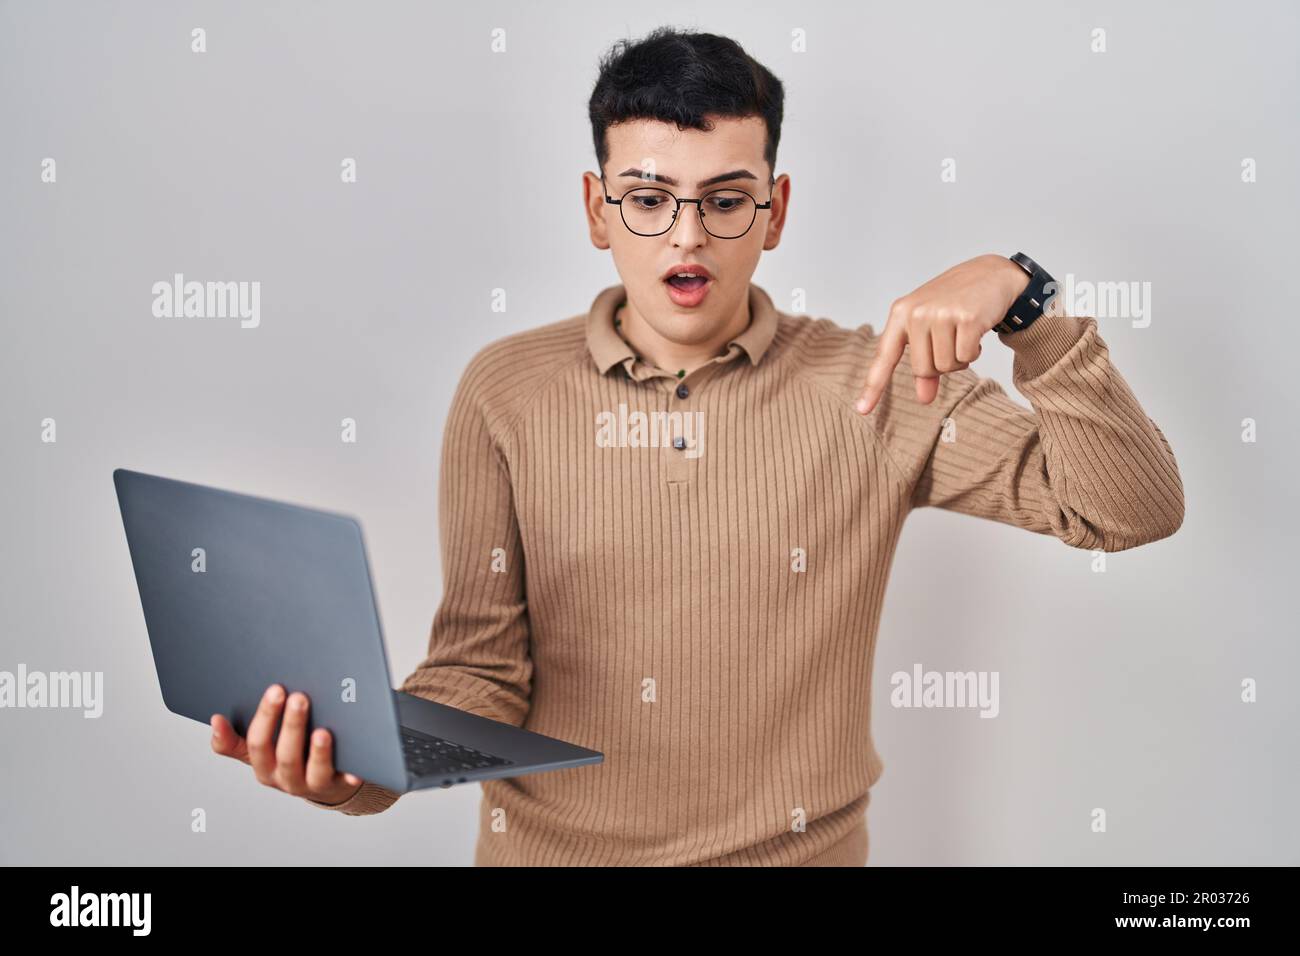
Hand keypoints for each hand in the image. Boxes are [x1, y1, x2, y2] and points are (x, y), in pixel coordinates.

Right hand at [210, 684, 363, 806]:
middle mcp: (285, 778)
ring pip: (313, 771)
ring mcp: (313, 784)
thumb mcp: (260, 748)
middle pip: (285, 754)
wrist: (323, 781)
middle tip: (299, 696)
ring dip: (318, 752)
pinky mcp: (340, 785)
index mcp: (263, 766)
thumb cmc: (287, 754)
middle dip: (291, 725)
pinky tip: (356, 766)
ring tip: (322, 731)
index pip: (257, 744)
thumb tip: (215, 719)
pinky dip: (351, 774)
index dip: (265, 717)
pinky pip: (346, 781)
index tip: (274, 689)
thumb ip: (235, 738)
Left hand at [855, 254, 1028, 413]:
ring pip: (946, 366)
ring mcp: (941, 314)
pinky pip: (966, 357)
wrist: (991, 273)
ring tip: (963, 332)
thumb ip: (925, 362)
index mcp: (901, 313)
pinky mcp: (966, 318)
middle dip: (941, 363)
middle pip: (923, 369)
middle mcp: (917, 313)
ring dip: (960, 357)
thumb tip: (923, 398)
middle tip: (951, 339)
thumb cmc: (956, 302)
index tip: (862, 410)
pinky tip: (977, 330)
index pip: (885, 356)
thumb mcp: (932, 328)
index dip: (873, 386)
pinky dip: (975, 351)